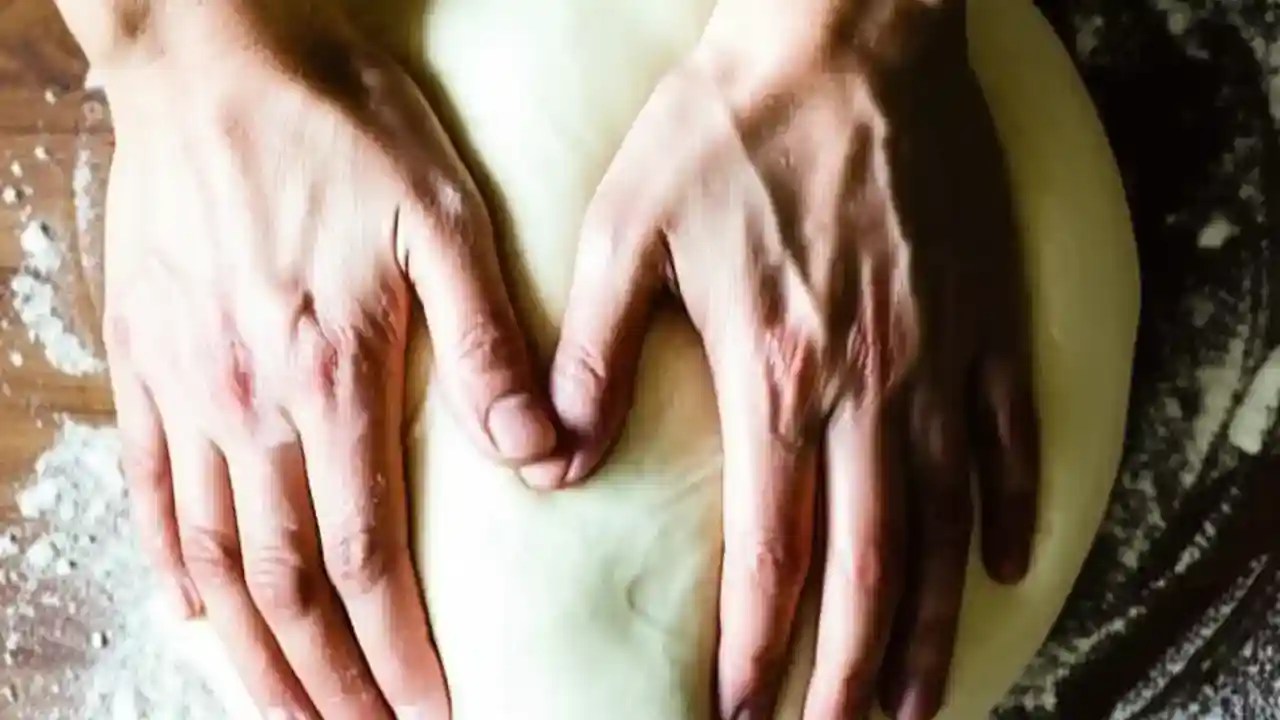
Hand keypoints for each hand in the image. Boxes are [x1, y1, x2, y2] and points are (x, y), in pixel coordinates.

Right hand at [93, 10, 554, 718]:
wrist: (213, 57)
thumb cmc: (337, 127)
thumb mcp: (442, 218)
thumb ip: (489, 346)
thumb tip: (541, 458)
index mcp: (329, 376)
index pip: (364, 558)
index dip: (400, 650)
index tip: (435, 711)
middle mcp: (246, 403)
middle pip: (282, 587)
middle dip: (330, 684)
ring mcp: (182, 388)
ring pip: (210, 560)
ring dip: (252, 655)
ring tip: (290, 716)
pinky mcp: (142, 360)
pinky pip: (145, 489)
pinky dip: (170, 564)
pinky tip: (193, 611)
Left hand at [527, 3, 1038, 717]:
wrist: (846, 33)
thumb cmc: (729, 127)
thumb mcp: (626, 231)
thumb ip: (589, 356)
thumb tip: (551, 462)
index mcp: (779, 377)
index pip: (773, 553)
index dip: (755, 648)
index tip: (738, 714)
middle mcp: (871, 389)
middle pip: (872, 568)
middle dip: (849, 673)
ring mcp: (941, 359)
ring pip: (946, 526)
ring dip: (931, 626)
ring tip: (912, 702)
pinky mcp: (984, 318)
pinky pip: (1010, 437)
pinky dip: (1007, 512)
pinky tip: (1001, 567)